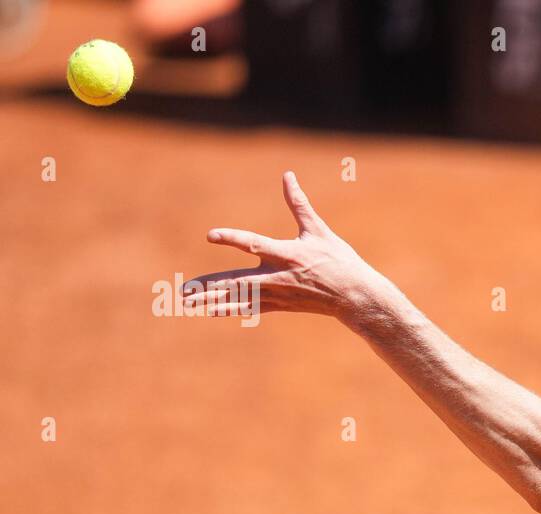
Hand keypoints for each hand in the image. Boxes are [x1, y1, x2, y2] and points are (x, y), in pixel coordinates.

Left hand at [185, 171, 402, 324]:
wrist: (355, 297)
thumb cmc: (339, 261)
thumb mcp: (319, 230)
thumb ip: (299, 204)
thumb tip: (287, 175)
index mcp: (287, 255)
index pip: (253, 245)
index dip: (232, 239)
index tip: (210, 235)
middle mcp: (277, 277)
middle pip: (237, 282)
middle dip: (210, 286)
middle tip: (185, 290)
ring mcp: (277, 294)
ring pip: (239, 298)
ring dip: (213, 300)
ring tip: (188, 302)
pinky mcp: (280, 304)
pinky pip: (250, 307)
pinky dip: (230, 309)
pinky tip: (211, 310)